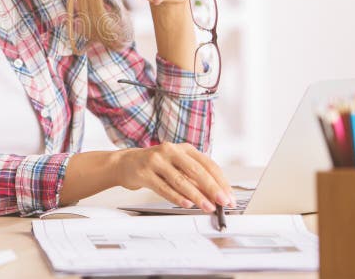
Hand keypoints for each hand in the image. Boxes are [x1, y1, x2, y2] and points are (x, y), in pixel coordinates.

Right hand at [113, 142, 234, 210]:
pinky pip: (163, 187)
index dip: (221, 181)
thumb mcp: (177, 167)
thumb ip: (195, 180)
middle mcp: (170, 150)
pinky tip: (186, 204)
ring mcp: (156, 160)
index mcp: (184, 148)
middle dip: (212, 188)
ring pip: (180, 179)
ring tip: (207, 207)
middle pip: (196, 170)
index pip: (208, 164)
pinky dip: (176, 197)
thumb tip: (215, 197)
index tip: (229, 196)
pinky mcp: (144, 172)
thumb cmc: (155, 166)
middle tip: (223, 202)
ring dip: (196, 196)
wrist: (125, 163)